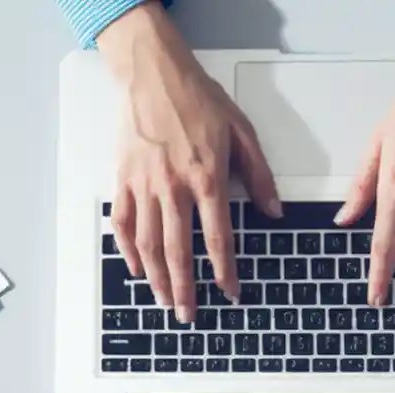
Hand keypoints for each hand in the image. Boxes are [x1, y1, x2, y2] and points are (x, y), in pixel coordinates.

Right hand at [98, 2, 280, 322]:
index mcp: (206, 178)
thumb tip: (273, 211)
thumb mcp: (242, 132)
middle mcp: (172, 187)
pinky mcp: (123, 178)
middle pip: (177, 251)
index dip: (224, 271)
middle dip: (184, 289)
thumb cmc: (198, 100)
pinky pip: (121, 222)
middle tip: (188, 315)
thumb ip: (259, 176)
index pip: (217, 237)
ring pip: (147, 244)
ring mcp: (144, 185)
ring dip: (157, 279)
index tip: (230, 292)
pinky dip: (127, 250)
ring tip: (164, 301)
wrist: (154, 74)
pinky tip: (137, 269)